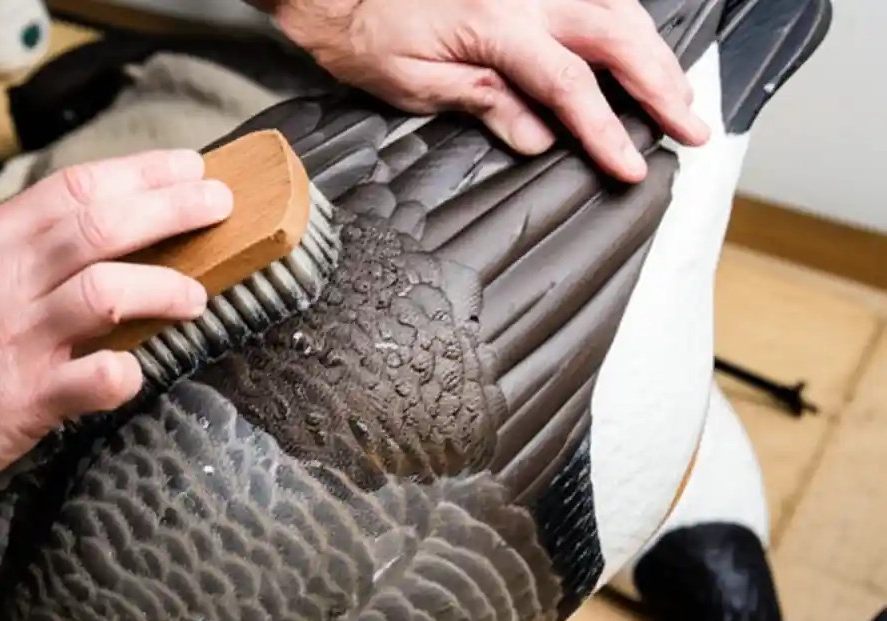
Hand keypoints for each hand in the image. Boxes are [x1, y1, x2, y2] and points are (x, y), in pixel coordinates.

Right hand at [0, 149, 232, 516]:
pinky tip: (139, 373)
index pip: (75, 188)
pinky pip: (95, 379)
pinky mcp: (23, 399)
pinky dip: (128, 374)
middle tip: (218, 205)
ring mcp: (14, 339)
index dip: (141, 173)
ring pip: (107, 291)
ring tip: (197, 294)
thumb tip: (91, 235)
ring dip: (166, 287)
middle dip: (172, 208)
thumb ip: (18, 254)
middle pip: (102, 225)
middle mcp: (2, 281)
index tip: (188, 168)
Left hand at [263, 0, 709, 181]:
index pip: (571, 87)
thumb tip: (538, 138)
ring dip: (654, 53)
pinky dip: (626, 20)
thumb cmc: (366, 33)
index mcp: (497, 28)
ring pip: (616, 8)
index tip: (632, 166)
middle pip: (617, 38)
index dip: (607, 131)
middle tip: (693, 127)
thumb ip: (483, 103)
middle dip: (662, 86)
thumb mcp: (414, 84)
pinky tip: (640, 45)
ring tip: (678, 95)